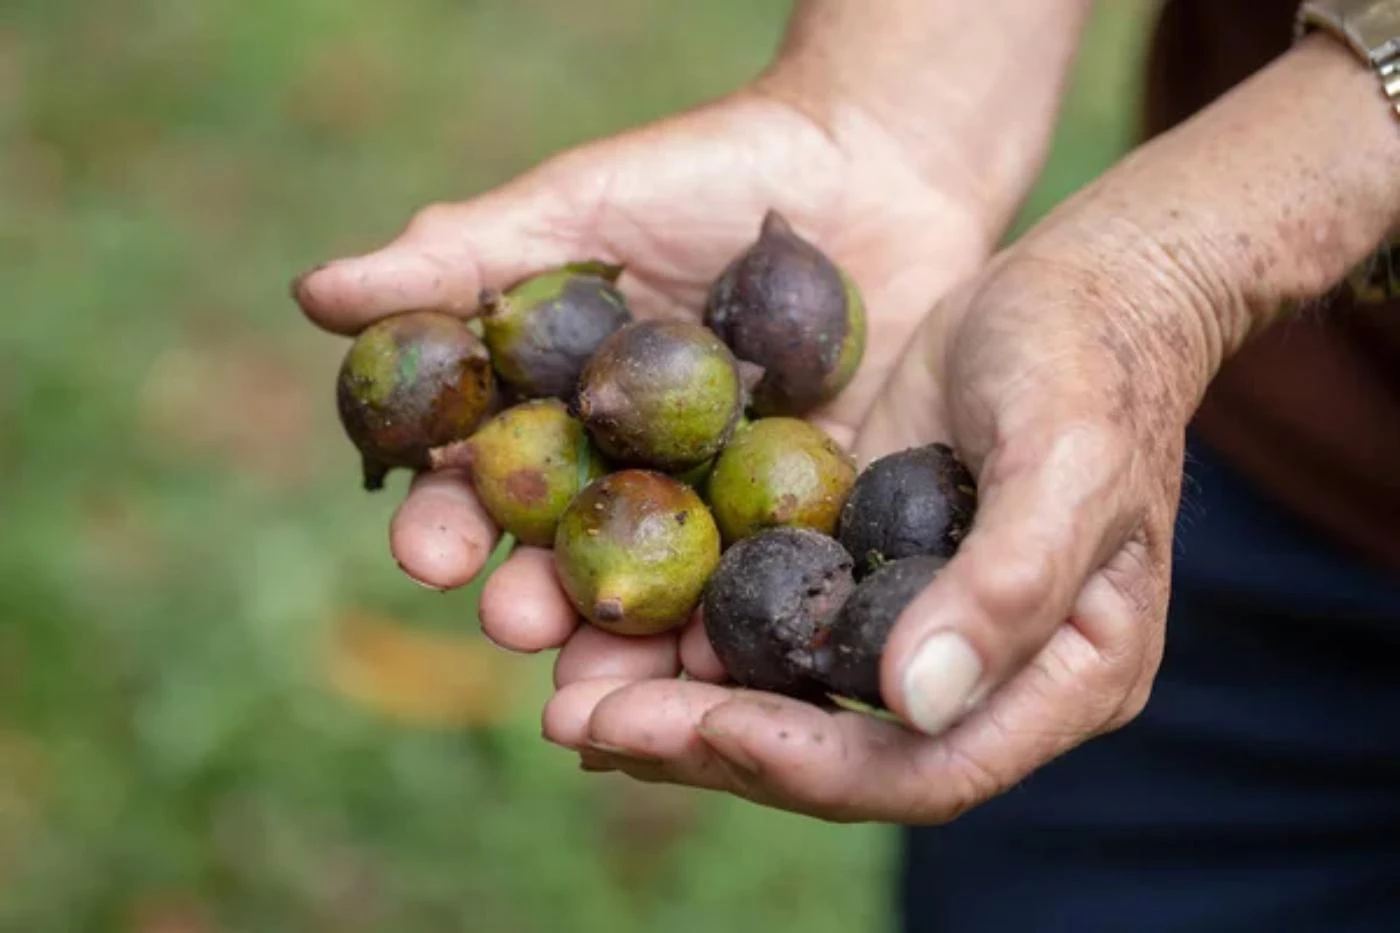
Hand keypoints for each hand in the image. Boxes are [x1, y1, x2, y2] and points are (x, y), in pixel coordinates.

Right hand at [294, 87, 1000, 638]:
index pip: (478, 480)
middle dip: (530, 597)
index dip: (445, 518)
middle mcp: (623, 473)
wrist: (868, 158)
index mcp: (552, 411)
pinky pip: (770, 580)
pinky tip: (726, 667)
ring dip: (625, 640)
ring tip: (605, 679)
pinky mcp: (808, 513)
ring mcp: (716, 502)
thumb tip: (314, 294)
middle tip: (516, 623)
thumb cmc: (705, 172)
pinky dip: (744, 627)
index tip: (426, 550)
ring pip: (662, 591)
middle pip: (562, 556)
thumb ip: (462, 257)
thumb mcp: (577, 206)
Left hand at [539, 32, 1399, 822]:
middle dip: (710, 746)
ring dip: (679, 710)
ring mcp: (913, 633)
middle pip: (839, 758)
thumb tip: (915, 702)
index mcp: (1062, 678)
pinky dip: (692, 641)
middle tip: (582, 724)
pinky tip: (609, 632)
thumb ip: (1010, 583)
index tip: (704, 727)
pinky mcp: (857, 575)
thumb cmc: (1088, 359)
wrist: (1066, 288)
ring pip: (790, 706)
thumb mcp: (1065, 456)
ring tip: (568, 702)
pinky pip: (769, 630)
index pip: (928, 768)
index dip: (812, 765)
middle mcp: (981, 679)